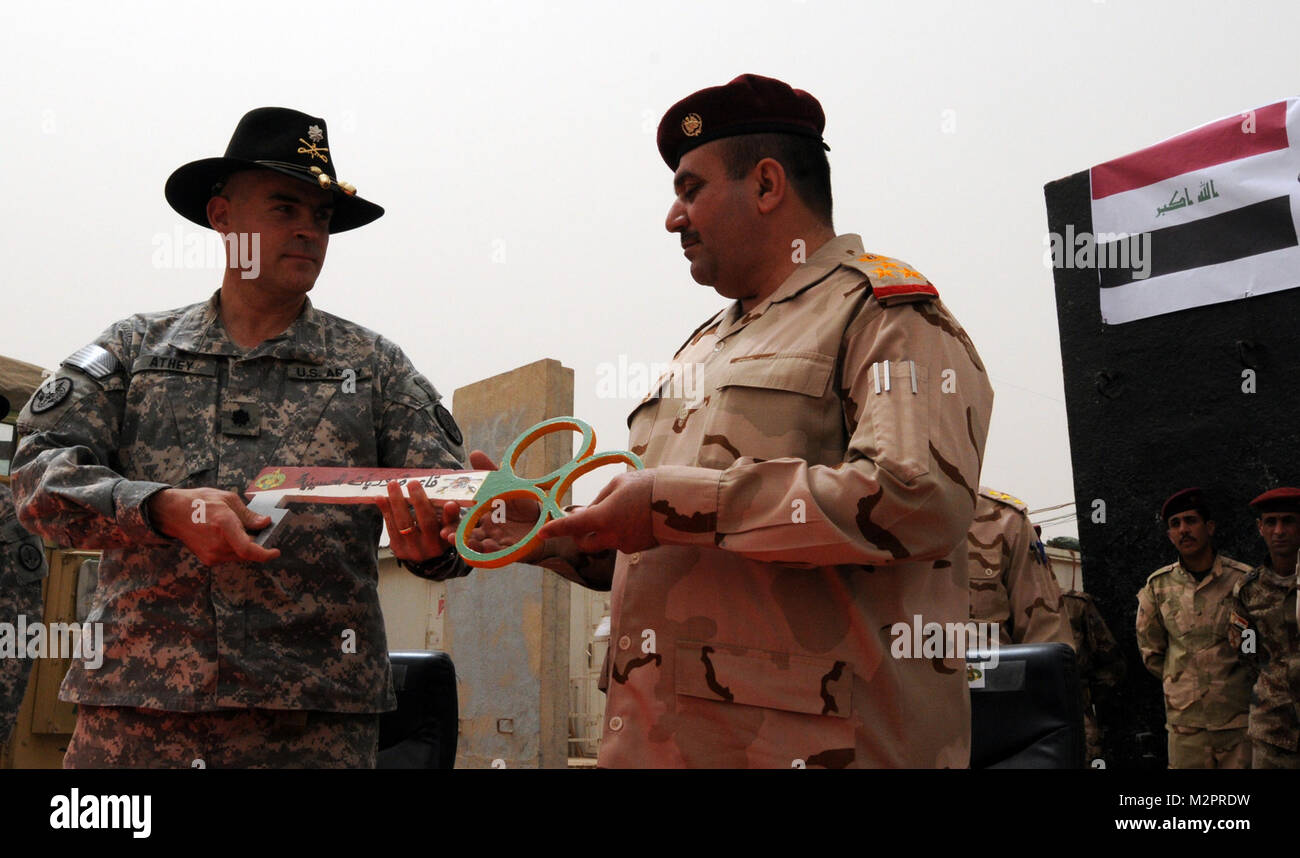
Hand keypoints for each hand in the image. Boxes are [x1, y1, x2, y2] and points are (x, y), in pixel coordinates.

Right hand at [149, 487, 280, 564]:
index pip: (248, 549)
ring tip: (236, 529)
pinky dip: (235, 548)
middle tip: (256, 530)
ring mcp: (212, 554)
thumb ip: (248, 514)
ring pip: (240, 555)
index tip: (276, 551)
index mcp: (224, 524)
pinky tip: (227, 535)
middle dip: (257, 544)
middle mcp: (218, 543)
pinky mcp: (208, 559)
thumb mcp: (228, 499)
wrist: (173, 513)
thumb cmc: (200, 502)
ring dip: (245, 546)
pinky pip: (230, 556)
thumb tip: (265, 523)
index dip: (265, 554)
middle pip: (247, 552)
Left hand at [377, 479, 458, 564]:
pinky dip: (385, 510)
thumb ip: (451, 515)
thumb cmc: (438, 532)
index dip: (449, 516)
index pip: (450, 526)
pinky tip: (380, 498)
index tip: (450, 504)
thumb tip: (451, 504)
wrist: (424, 555)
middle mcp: (432, 547)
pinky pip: (391, 527)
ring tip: (393, 484)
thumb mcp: (449, 525)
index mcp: (447, 539)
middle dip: (419, 501)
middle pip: (426, 523)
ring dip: (396, 501)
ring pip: (404, 523)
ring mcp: (413, 549)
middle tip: (413, 483)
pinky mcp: (398, 549)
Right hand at [457, 450, 547, 562]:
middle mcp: (483, 532)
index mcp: (478, 517)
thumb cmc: (521, 504)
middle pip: (462, 536)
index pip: (458, 519)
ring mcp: (494, 543)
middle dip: (452, 535)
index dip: (450, 516)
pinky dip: (491, 551)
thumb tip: (474, 453)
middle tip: (446, 533)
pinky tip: (488, 545)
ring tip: (460, 542)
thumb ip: (490, 472)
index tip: (447, 507)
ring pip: (476, 547)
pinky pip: (498, 554)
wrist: (545, 519)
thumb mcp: (505, 486)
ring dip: (468, 545)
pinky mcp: (509, 552)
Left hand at [538, 468, 656, 553]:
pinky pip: (621, 541)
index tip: (542, 532)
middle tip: (583, 517)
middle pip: (584, 542)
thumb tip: (586, 512)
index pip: (571, 526)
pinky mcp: (638, 548)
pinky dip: (620, 531)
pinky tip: (635, 517)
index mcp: (603, 517)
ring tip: (620, 510)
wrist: (679, 502)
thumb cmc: (647, 486)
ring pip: (604, 541)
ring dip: (602, 531)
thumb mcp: (618, 484)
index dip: (555, 529)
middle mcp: (612, 536)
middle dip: (579, 533)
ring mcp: (625, 545)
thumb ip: (598, 500)